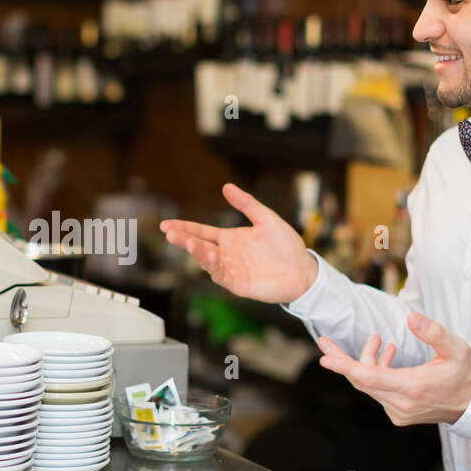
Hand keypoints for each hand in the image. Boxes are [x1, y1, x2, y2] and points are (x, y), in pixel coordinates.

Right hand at [160, 183, 317, 304]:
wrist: (303, 269)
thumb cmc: (286, 245)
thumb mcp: (266, 218)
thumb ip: (246, 204)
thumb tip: (226, 186)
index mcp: (230, 238)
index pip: (201, 232)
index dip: (184, 228)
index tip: (167, 225)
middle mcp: (227, 254)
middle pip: (199, 246)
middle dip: (183, 240)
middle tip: (170, 234)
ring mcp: (231, 270)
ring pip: (207, 261)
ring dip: (197, 253)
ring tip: (189, 243)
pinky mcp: (238, 284)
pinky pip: (221, 276)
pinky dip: (214, 267)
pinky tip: (211, 256)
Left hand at [315, 312, 470, 425]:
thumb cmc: (467, 374)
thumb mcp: (456, 349)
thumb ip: (434, 332)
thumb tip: (411, 317)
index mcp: (413, 387)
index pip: (370, 378)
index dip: (346, 366)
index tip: (325, 358)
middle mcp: (401, 404)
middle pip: (362, 381)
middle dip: (342, 360)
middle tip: (324, 341)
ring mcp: (398, 412)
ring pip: (369, 385)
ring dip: (367, 361)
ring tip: (378, 340)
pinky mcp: (399, 414)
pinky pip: (378, 391)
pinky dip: (377, 372)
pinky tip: (387, 355)